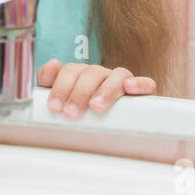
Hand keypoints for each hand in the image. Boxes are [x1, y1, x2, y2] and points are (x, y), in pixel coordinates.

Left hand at [37, 60, 155, 117]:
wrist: (113, 130)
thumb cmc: (81, 115)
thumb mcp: (60, 100)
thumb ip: (48, 81)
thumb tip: (53, 63)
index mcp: (82, 74)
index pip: (71, 71)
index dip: (61, 87)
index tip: (55, 107)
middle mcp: (102, 75)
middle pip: (92, 73)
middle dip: (79, 93)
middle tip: (71, 113)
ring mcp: (122, 82)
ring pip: (117, 76)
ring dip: (106, 90)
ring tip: (96, 107)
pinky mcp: (143, 94)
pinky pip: (146, 84)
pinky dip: (139, 83)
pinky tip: (130, 87)